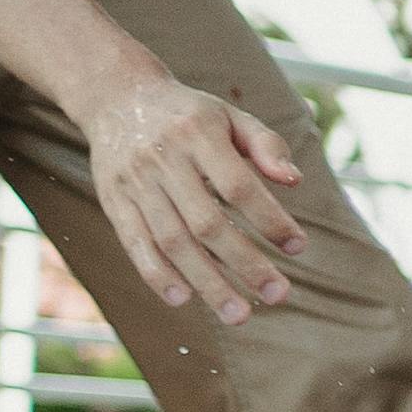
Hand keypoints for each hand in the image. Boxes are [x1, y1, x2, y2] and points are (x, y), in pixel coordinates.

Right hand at [85, 69, 304, 325]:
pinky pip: (135, 243)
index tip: (298, 247)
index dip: (270, 219)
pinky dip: (158, 275)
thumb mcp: (230, 115)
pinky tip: (183, 300)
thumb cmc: (188, 113)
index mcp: (198, 134)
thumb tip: (295, 181)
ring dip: (206, 282)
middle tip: (278, 295)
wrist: (115, 96)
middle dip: (245, 263)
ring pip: (172, 241)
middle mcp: (164, 159)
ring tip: (239, 315)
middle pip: (207, 223)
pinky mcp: (113, 201)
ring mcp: (135, 183)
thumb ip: (266, 145)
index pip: (239, 186)